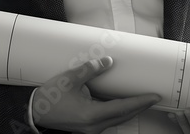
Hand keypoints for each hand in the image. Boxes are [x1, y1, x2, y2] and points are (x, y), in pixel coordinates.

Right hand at [31, 56, 160, 133]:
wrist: (36, 112)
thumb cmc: (50, 98)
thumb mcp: (70, 79)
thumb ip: (89, 70)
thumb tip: (107, 62)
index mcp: (92, 115)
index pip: (123, 108)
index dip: (140, 101)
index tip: (154, 96)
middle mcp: (94, 125)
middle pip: (124, 116)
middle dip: (140, 106)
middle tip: (153, 97)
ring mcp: (91, 128)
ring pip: (118, 120)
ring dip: (130, 110)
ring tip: (142, 100)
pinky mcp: (88, 127)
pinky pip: (109, 120)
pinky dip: (119, 112)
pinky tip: (122, 105)